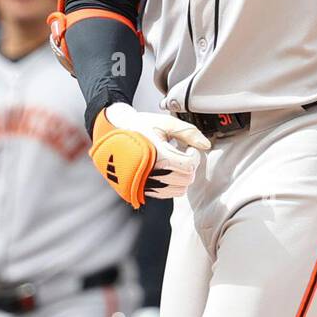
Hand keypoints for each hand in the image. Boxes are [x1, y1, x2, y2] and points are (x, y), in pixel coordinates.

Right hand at [90, 102, 210, 207]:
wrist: (111, 133)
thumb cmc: (137, 126)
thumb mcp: (164, 123)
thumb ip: (187, 132)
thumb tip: (205, 144)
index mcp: (156, 156)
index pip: (189, 166)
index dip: (194, 156)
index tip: (188, 147)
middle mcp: (150, 173)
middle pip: (186, 179)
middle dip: (189, 165)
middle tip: (182, 152)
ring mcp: (144, 184)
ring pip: (179, 190)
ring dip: (182, 176)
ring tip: (173, 160)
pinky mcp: (140, 190)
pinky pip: (166, 194)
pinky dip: (171, 184)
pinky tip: (165, 169)